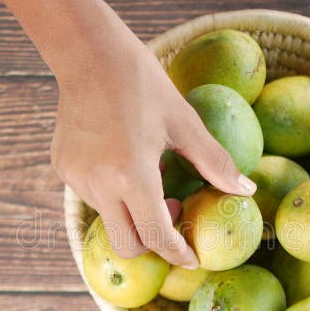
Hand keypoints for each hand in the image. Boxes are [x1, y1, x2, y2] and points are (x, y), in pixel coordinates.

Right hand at [51, 36, 256, 267]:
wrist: (88, 52)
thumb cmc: (142, 82)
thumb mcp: (184, 121)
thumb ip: (214, 162)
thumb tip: (246, 191)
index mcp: (132, 174)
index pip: (156, 236)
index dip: (177, 253)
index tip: (192, 258)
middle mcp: (99, 184)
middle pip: (128, 245)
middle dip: (153, 243)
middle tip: (172, 210)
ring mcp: (76, 178)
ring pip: (109, 220)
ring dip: (133, 213)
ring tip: (149, 173)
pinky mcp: (62, 168)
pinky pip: (92, 196)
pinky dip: (113, 192)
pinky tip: (123, 160)